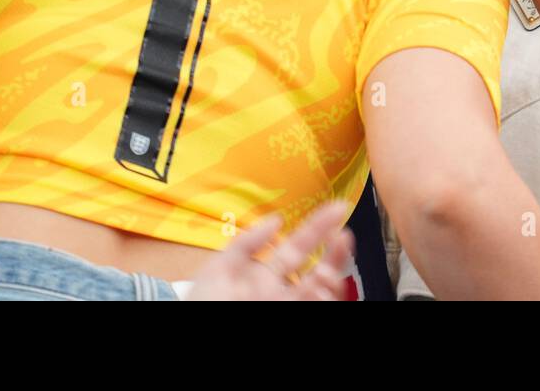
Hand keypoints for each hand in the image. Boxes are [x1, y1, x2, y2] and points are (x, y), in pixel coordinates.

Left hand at [186, 201, 355, 300]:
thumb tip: (278, 219)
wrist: (194, 331)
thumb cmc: (202, 304)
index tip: (337, 207)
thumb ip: (246, 243)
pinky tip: (322, 285)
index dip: (318, 227)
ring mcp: (288, 306)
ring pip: (323, 292)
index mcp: (266, 276)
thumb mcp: (218, 269)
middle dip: (335, 252)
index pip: (298, 247)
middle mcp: (282, 293)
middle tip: (345, 234)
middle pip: (319, 270)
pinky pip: (317, 307)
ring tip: (333, 262)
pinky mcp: (293, 317)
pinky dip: (325, 297)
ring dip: (333, 275)